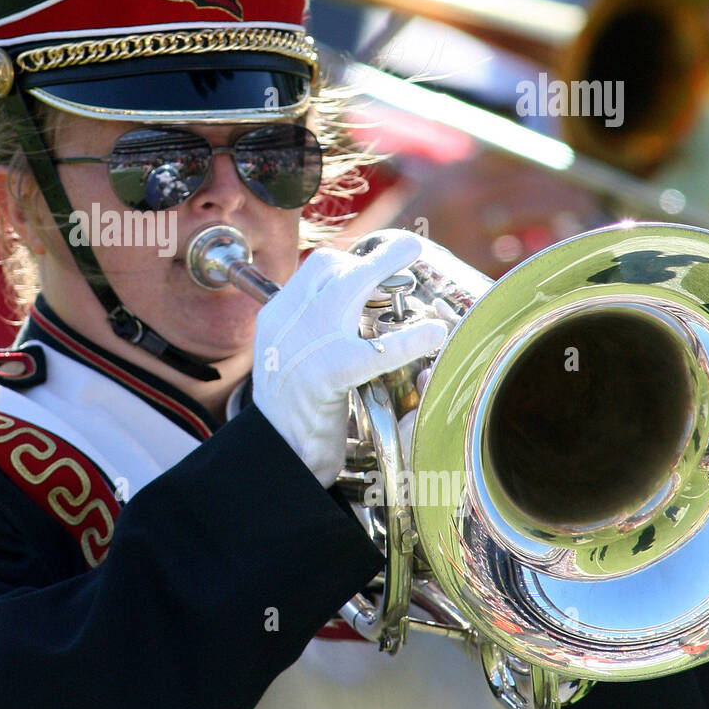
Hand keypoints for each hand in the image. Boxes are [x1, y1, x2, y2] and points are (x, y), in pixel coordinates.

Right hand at [252, 231, 447, 487]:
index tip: (376, 262)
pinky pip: (371, 351)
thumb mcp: (290, 362)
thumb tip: (354, 312)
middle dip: (374, 255)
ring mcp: (302, 347)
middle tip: (409, 247)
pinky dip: (408, 340)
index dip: (351, 260)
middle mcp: (284, 324)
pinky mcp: (324, 376)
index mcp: (274, 319)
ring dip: (385, 269)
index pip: (314, 270)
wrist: (274, 461)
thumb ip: (312, 333)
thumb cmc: (292, 418)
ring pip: (348, 290)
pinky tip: (433, 334)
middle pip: (330, 269)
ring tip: (417, 258)